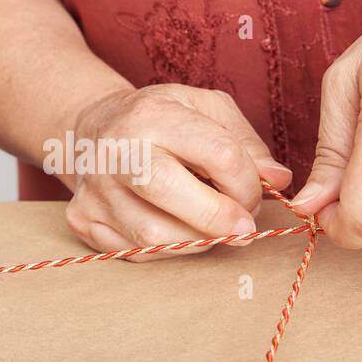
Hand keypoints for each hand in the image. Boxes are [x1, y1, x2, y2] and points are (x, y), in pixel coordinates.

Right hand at [62, 84, 292, 260]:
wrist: (92, 129)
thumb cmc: (160, 119)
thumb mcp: (206, 109)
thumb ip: (246, 143)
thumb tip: (278, 179)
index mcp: (152, 114)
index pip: (217, 154)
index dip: (248, 183)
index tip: (255, 194)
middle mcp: (117, 150)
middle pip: (170, 194)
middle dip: (219, 219)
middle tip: (243, 228)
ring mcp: (95, 188)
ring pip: (153, 235)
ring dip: (196, 240)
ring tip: (212, 230)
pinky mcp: (82, 219)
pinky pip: (134, 252)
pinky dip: (166, 249)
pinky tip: (176, 230)